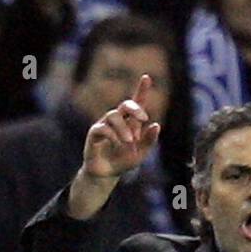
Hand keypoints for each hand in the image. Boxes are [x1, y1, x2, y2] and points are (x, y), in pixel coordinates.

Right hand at [69, 76, 161, 216]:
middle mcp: (117, 120)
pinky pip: (102, 128)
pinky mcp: (94, 134)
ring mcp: (104, 125)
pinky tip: (117, 144)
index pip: (136, 102)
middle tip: (144, 119)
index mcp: (130, 122)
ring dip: (124, 128)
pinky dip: (112, 135)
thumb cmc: (123, 161)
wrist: (106, 175)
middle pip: (125, 104)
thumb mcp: (141, 153)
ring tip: (130, 142)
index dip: (141, 89)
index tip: (146, 77)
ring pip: (114, 115)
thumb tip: (156, 125)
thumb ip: (149, 141)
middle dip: (135, 108)